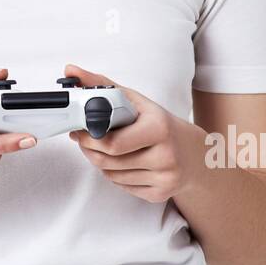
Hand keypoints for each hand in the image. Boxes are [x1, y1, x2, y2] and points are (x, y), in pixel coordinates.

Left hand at [64, 63, 202, 203]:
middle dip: (89, 149)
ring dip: (100, 162)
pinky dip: (115, 175)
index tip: (78, 129)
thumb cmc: (159, 123)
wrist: (194, 153)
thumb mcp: (135, 100)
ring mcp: (164, 178)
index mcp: (159, 128)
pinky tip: (121, 163)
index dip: (90, 137)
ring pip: (112, 176)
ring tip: (103, 148)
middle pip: (108, 161)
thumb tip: (70, 70)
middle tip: (82, 138)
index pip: (113, 143)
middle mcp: (165, 155)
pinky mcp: (160, 194)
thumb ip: (101, 84)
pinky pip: (123, 187)